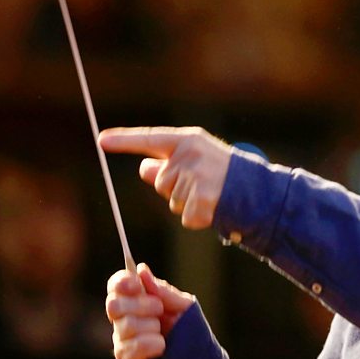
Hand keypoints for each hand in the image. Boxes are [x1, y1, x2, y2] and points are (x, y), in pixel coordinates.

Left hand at [99, 126, 232, 228]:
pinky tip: (213, 209)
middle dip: (175, 190)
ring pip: (172, 202)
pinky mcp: (203, 200)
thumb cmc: (224, 174)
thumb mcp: (197, 160)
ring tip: (211, 195)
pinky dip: (197, 219)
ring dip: (187, 205)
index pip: (149, 139)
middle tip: (201, 186)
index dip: (124, 140)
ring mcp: (198, 178)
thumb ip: (168, 164)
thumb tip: (142, 167)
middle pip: (161, 182)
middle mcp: (191, 156)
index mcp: (188, 140)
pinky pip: (185, 218)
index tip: (101, 140)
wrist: (259, 191)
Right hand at [105, 263, 195, 358]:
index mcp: (135, 300)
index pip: (115, 285)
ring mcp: (123, 339)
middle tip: (158, 310)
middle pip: (114, 305)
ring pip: (126, 326)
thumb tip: (141, 270)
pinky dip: (151, 344)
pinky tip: (161, 346)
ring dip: (151, 327)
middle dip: (140, 305)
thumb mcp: (182, 306)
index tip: (136, 285)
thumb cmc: (188, 329)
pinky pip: (131, 347)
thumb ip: (163, 291)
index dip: (122, 282)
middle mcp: (124, 318)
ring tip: (162, 333)